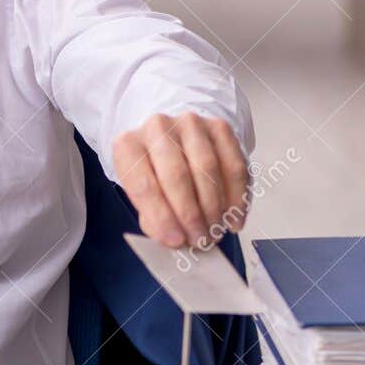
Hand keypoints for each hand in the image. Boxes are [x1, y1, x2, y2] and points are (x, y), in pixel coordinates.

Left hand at [112, 112, 249, 248]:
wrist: (175, 142)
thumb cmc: (155, 175)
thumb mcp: (143, 199)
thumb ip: (155, 220)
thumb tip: (178, 239)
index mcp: (128, 146)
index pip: (143, 185)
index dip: (161, 217)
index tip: (176, 240)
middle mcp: (157, 128)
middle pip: (176, 175)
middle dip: (191, 214)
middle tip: (201, 240)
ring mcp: (190, 124)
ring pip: (207, 169)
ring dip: (214, 207)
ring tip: (215, 231)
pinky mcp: (219, 126)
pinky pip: (233, 165)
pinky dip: (236, 196)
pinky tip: (233, 217)